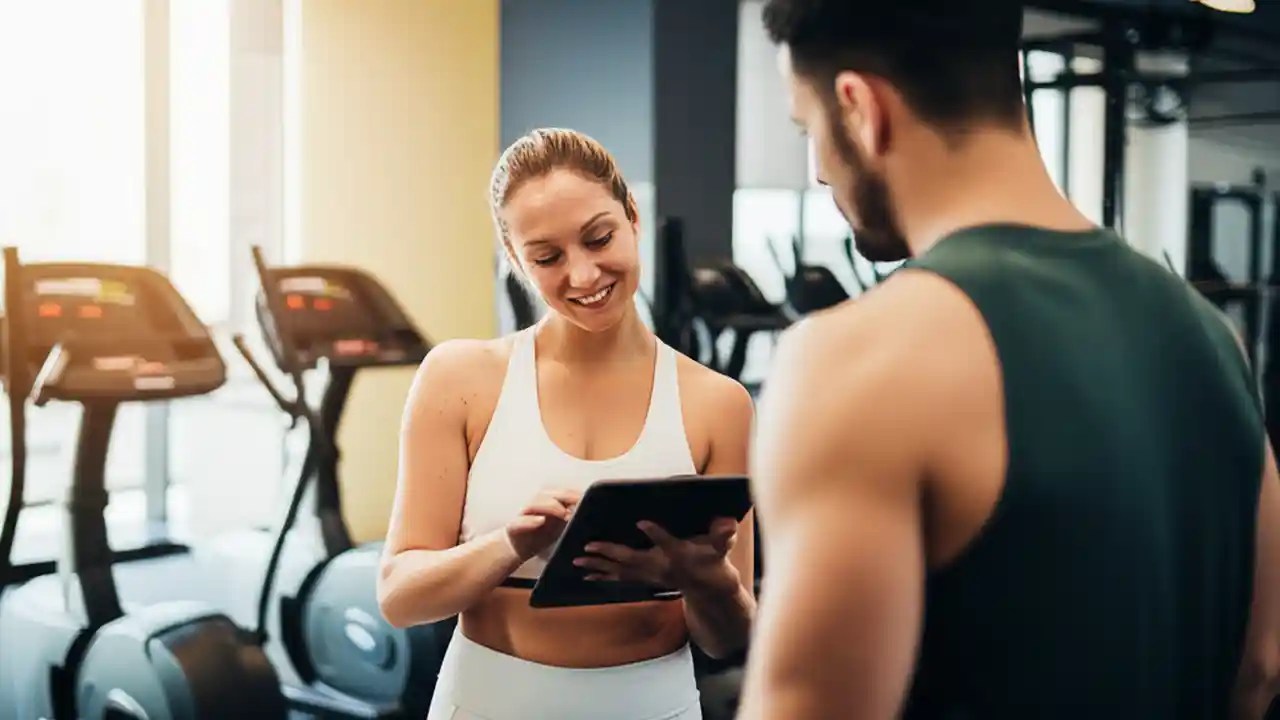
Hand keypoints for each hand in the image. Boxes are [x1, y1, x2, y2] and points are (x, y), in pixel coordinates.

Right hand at [505, 489, 581, 561]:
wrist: (518, 548)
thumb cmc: (540, 535)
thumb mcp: (560, 526)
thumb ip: (572, 518)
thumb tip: (592, 514)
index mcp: (548, 502)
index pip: (563, 493)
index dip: (575, 494)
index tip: (588, 498)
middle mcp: (536, 504)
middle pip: (550, 494)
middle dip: (566, 497)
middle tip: (579, 504)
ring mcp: (524, 514)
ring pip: (536, 504)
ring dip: (551, 506)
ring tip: (564, 513)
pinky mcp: (513, 526)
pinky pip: (520, 521)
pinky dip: (530, 521)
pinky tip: (540, 521)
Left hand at [574, 517, 741, 596]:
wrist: (711, 591)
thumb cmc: (714, 563)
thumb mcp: (722, 548)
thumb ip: (724, 535)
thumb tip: (728, 522)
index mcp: (679, 555)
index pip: (668, 543)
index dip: (657, 534)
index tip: (642, 522)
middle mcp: (661, 567)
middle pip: (632, 560)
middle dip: (609, 552)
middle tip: (587, 545)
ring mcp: (650, 576)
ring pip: (621, 571)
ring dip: (599, 566)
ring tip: (578, 560)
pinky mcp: (645, 580)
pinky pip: (620, 579)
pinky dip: (603, 576)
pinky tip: (587, 574)